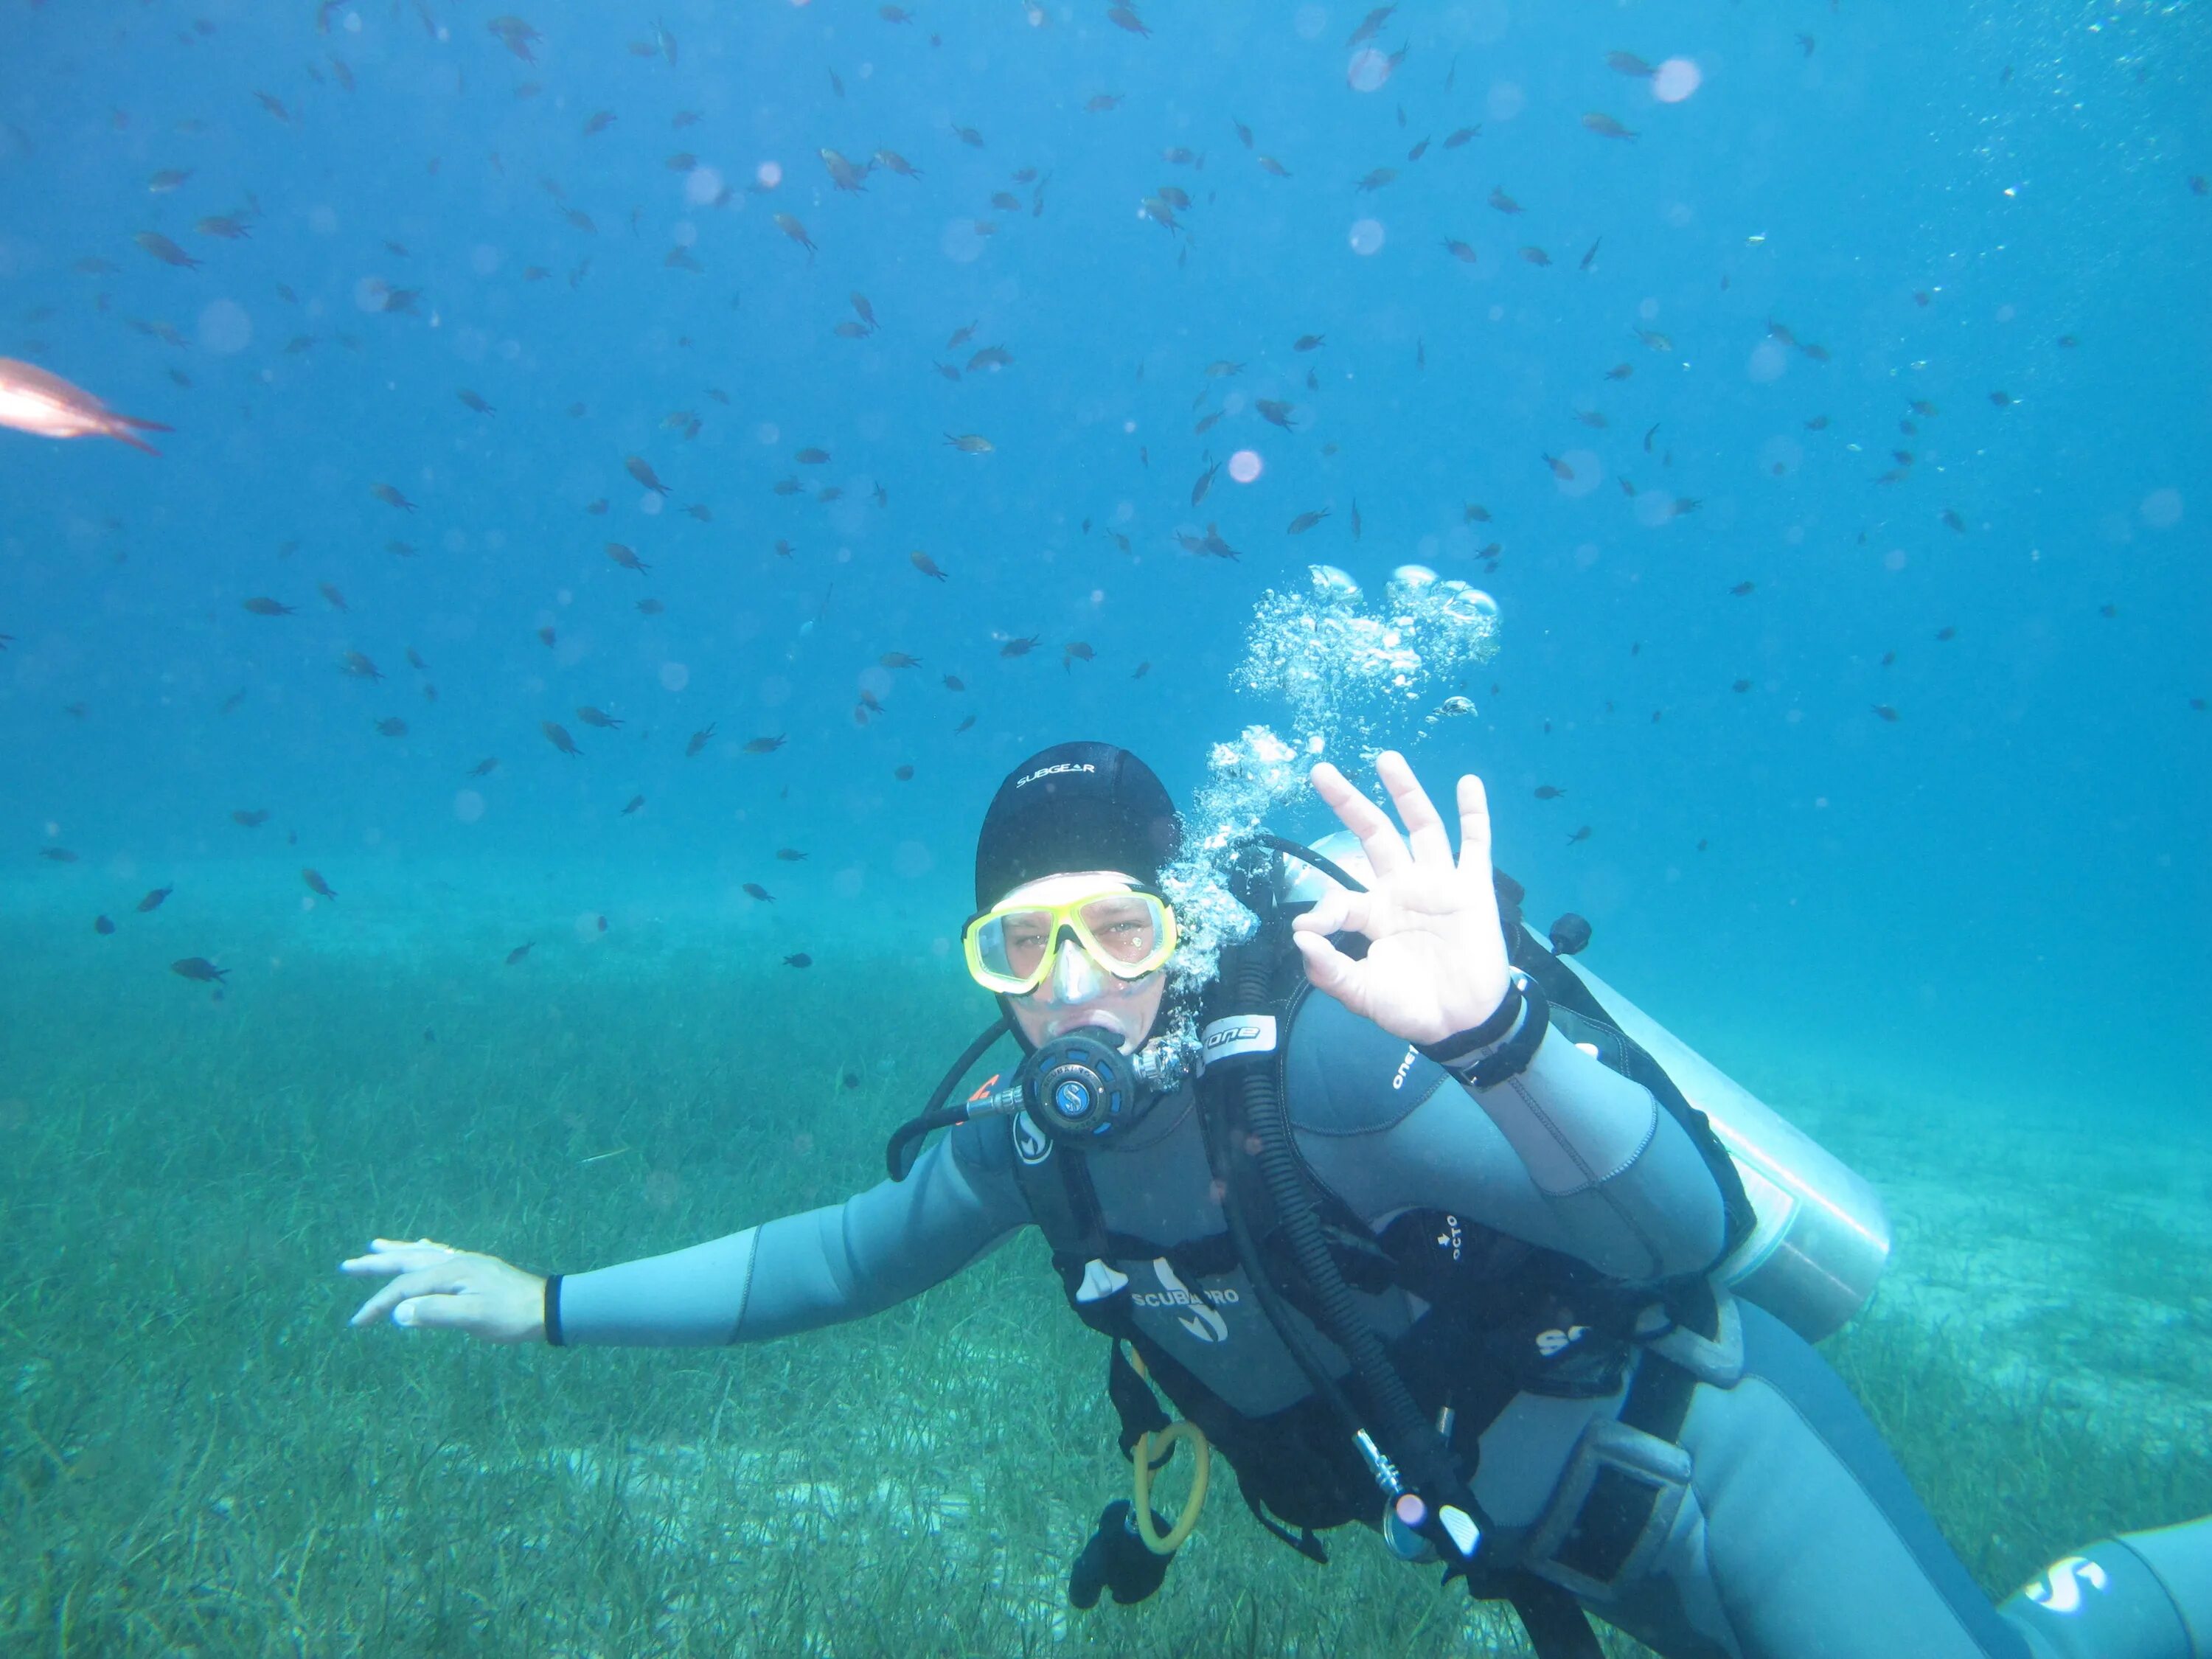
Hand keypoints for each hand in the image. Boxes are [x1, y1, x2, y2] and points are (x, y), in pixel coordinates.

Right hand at [340, 1237, 546, 1343]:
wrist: (548, 1308)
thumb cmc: (512, 1316)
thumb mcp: (473, 1318)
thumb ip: (436, 1314)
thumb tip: (398, 1313)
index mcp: (451, 1272)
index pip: (405, 1288)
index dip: (379, 1305)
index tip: (358, 1323)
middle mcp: (455, 1261)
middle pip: (408, 1261)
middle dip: (376, 1265)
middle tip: (347, 1265)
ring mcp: (466, 1262)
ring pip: (423, 1253)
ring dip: (397, 1251)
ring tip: (375, 1246)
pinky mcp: (475, 1268)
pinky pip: (441, 1253)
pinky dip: (425, 1249)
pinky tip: (422, 1245)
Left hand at [1289, 751, 1510, 1047]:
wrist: (1462, 1023)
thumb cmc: (1410, 1008)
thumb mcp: (1361, 994)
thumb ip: (1328, 970)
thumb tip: (1299, 936)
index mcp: (1372, 913)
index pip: (1340, 897)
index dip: (1322, 913)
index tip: (1309, 933)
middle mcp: (1402, 888)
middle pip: (1374, 834)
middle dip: (1348, 802)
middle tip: (1321, 771)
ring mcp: (1439, 884)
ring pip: (1421, 827)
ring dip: (1406, 792)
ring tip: (1386, 759)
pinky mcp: (1474, 889)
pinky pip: (1475, 845)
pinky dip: (1474, 814)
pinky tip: (1468, 783)